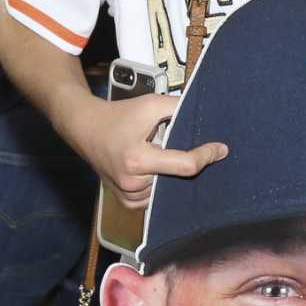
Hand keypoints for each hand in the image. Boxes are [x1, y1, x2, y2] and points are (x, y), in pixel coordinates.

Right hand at [80, 90, 225, 208]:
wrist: (85, 127)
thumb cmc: (117, 115)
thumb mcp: (150, 104)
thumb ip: (178, 107)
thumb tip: (202, 112)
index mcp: (138, 159)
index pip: (185, 165)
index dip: (206, 156)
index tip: (220, 150)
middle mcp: (132, 182)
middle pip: (176, 177)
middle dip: (182, 162)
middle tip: (173, 146)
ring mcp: (128, 194)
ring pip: (166, 188)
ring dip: (169, 174)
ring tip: (155, 154)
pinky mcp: (126, 202)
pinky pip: (154, 197)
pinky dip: (158, 184)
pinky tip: (151, 168)